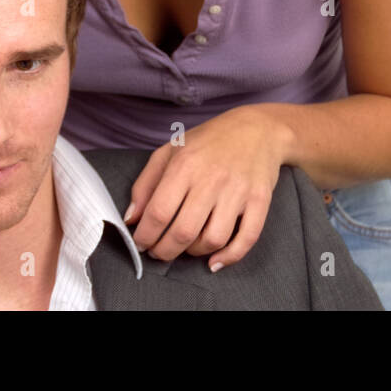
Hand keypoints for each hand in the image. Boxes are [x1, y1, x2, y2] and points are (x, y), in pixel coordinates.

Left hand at [124, 105, 288, 271]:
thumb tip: (131, 219)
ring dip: (193, 253)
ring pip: (212, 239)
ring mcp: (238, 191)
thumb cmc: (209, 141)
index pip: (159, 212)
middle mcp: (212, 179)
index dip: (145, 235)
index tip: (141, 243)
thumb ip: (145, 184)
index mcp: (185, 165)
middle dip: (164, 251)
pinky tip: (214, 262)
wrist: (257, 129)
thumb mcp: (170, 151)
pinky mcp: (260, 201)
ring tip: (185, 248)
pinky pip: (246, 238)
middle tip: (158, 252)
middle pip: (183, 232)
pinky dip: (229, 257)